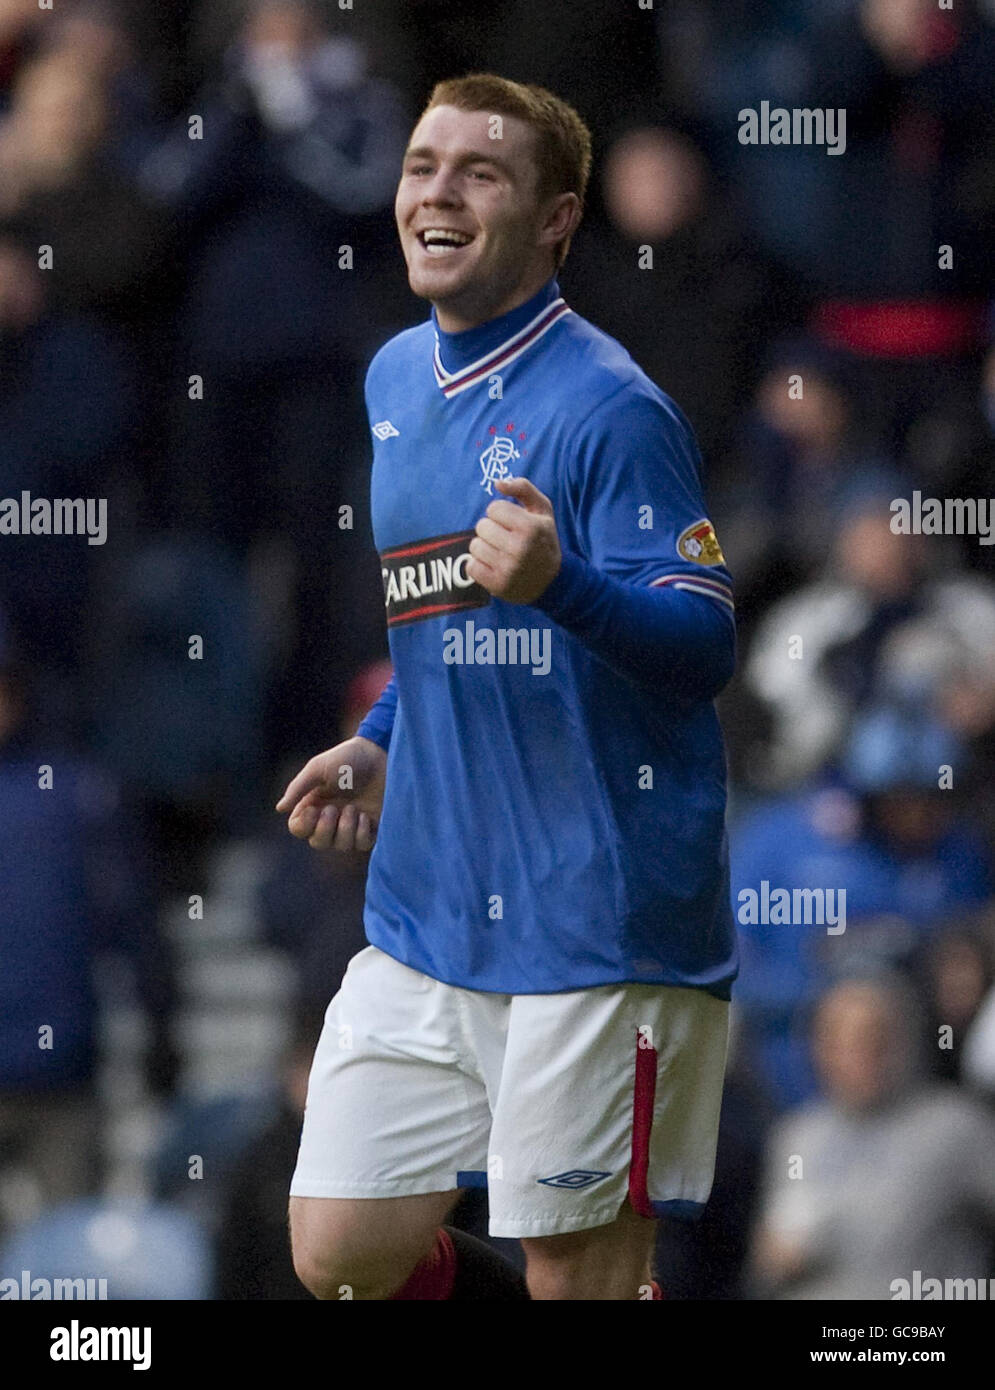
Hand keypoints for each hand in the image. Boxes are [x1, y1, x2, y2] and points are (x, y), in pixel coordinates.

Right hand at [275, 735, 385, 850]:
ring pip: (341, 846)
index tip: (313, 810)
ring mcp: (352, 823)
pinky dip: (362, 833)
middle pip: (318, 843)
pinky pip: (362, 845)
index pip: (299, 828)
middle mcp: (331, 817)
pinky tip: (366, 815)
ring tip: (354, 808)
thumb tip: (280, 809)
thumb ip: (298, 788)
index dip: (303, 825)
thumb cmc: (348, 758)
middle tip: (334, 808)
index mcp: (314, 804)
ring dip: (346, 828)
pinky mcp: (372, 827)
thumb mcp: (318, 768)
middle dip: (325, 829)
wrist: (380, 754)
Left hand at [467, 475, 560, 603]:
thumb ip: (523, 488)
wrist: (552, 581)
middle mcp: (520, 548)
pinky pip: (471, 566)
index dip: (500, 513)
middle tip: (504, 539)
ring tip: (499, 552)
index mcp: (531, 527)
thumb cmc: (544, 540)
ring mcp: (508, 569)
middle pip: (481, 526)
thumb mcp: (543, 510)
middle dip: (491, 530)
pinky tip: (493, 565)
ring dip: (484, 547)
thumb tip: (497, 482)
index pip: (493, 508)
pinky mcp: (497, 585)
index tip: (511, 523)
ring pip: (474, 546)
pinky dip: (478, 565)